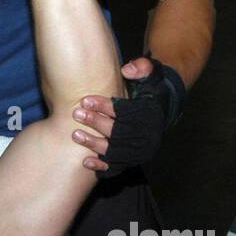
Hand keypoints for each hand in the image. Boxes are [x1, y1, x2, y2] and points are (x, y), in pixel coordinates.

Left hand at [72, 57, 184, 174]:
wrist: (159, 111)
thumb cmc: (148, 91)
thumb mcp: (150, 75)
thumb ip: (141, 68)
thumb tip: (127, 70)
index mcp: (151, 115)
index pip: (126, 112)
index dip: (105, 105)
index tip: (85, 99)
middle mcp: (147, 136)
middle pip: (119, 132)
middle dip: (96, 123)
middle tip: (77, 114)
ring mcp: (139, 151)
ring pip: (115, 151)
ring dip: (94, 144)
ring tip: (76, 134)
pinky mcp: (131, 160)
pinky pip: (116, 167)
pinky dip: (101, 166)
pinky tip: (86, 162)